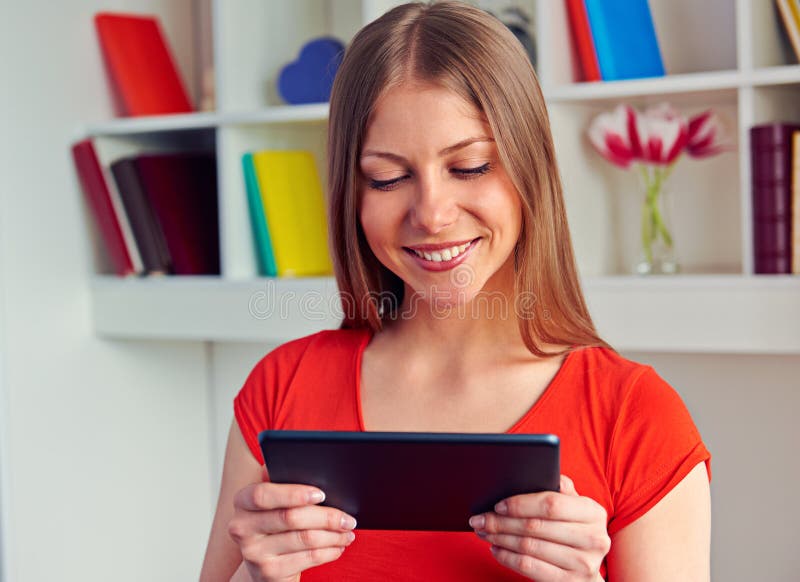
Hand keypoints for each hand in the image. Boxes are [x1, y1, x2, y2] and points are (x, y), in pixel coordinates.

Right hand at [227, 472, 356, 581]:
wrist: (265, 563)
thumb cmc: (276, 523)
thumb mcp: (275, 501)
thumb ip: (284, 482)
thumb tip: (313, 467)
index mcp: (242, 501)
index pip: (263, 494)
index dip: (293, 494)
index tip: (321, 494)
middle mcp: (241, 527)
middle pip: (290, 518)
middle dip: (326, 517)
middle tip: (348, 518)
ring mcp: (253, 553)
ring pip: (304, 539)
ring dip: (333, 535)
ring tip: (347, 531)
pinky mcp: (269, 572)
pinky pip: (308, 558)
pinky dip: (329, 552)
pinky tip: (338, 546)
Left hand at [469, 475, 609, 580]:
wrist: (588, 574)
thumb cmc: (575, 533)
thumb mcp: (575, 509)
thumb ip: (559, 490)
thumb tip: (532, 472)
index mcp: (593, 512)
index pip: (551, 504)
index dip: (521, 503)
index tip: (498, 504)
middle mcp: (593, 538)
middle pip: (535, 526)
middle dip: (501, 522)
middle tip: (480, 518)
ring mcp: (583, 564)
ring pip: (529, 547)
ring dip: (500, 538)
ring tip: (484, 532)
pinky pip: (529, 567)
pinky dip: (507, 557)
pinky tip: (496, 549)